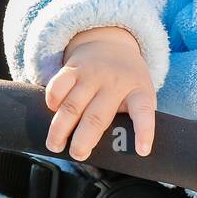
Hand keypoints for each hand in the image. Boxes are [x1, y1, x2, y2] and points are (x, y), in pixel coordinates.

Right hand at [45, 26, 155, 159]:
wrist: (112, 43)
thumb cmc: (127, 81)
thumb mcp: (140, 93)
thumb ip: (132, 118)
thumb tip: (120, 155)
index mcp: (138, 91)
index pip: (143, 111)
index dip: (144, 131)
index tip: (142, 151)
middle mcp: (115, 82)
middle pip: (97, 116)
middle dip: (84, 139)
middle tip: (78, 155)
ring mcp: (93, 73)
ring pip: (72, 105)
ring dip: (60, 128)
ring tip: (55, 145)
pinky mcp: (73, 67)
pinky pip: (58, 85)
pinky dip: (52, 101)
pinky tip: (53, 113)